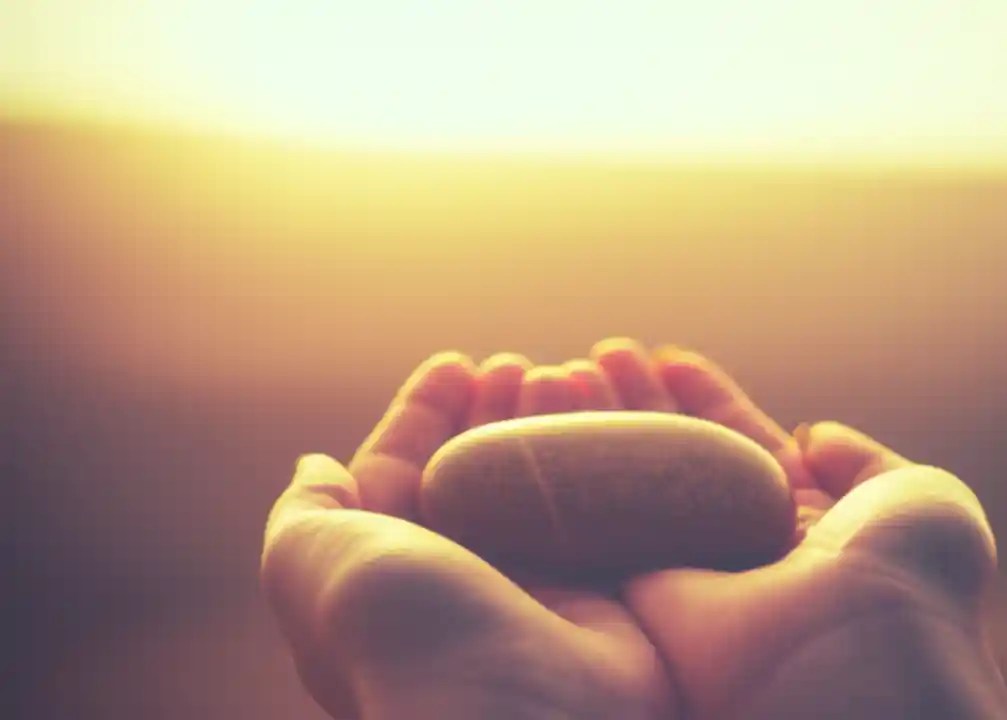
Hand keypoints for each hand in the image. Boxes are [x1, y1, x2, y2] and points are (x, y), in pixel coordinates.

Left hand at [260, 353, 674, 719]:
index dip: (421, 414)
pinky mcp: (601, 601)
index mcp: (386, 577)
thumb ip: (306, 512)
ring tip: (556, 375)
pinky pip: (595, 511)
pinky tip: (596, 415)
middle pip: (473, 473)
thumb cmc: (399, 639)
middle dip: (490, 411)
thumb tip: (314, 465)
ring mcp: (533, 595)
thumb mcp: (312, 563)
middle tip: (516, 365)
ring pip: (536, 485)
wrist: (512, 715)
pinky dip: (595, 457)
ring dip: (544, 422)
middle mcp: (458, 585)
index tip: (455, 363)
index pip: (399, 474)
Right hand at [585, 339, 1006, 719]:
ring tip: (569, 370)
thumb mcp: (919, 502)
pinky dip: (566, 469)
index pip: (741, 450)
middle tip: (604, 355)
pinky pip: (593, 527)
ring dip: (596, 425)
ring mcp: (684, 580)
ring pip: (628, 489)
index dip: (706, 402)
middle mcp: (737, 555)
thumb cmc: (907, 582)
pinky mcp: (631, 605)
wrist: (854, 661)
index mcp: (802, 531)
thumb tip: (816, 434)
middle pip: (676, 462)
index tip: (668, 358)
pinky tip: (548, 414)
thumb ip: (866, 463)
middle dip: (640, 405)